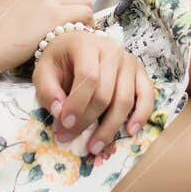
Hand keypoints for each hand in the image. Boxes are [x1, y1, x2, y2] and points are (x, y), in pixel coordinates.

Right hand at [0, 0, 94, 73]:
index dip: (63, 4)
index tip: (64, 18)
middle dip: (76, 8)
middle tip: (77, 27)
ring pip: (83, 0)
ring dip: (84, 16)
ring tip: (81, 32)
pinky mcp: (54, 15)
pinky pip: (84, 14)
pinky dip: (86, 25)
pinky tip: (81, 37)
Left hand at [33, 28, 154, 166]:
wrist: (76, 44)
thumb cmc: (60, 61)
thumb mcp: (43, 71)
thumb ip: (48, 91)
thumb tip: (60, 112)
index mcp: (86, 45)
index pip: (88, 76)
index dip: (78, 103)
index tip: (65, 124)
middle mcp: (112, 50)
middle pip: (106, 92)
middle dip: (88, 120)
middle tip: (71, 138)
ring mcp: (129, 61)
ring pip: (125, 99)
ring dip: (110, 127)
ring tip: (95, 147)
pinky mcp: (140, 72)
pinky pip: (147, 96)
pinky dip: (141, 115)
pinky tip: (130, 131)